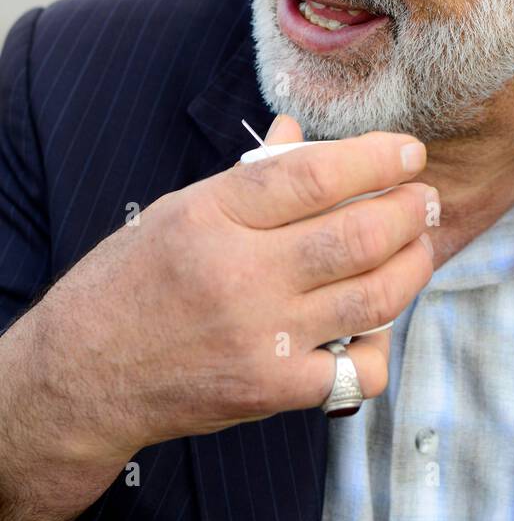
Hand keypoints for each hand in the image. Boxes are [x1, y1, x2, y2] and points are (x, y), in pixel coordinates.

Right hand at [23, 116, 436, 463]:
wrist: (80, 378)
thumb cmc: (130, 282)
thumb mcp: (178, 210)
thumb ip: (248, 176)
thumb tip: (299, 131)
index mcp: (213, 215)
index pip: (314, 174)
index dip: (375, 159)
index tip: (409, 151)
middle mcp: (240, 274)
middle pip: (358, 235)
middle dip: (410, 211)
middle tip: (426, 199)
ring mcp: (261, 336)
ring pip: (372, 297)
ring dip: (412, 268)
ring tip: (420, 247)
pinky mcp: (272, 389)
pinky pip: (357, 368)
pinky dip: (379, 343)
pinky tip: (375, 323)